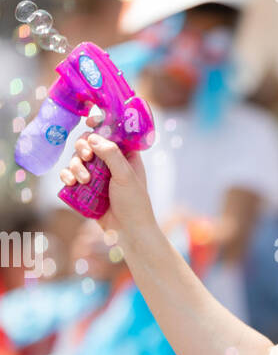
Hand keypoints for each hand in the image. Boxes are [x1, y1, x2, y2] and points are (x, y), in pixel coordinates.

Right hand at [59, 112, 155, 238]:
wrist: (129, 233)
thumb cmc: (134, 204)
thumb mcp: (126, 175)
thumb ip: (111, 154)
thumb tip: (93, 136)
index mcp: (126, 154)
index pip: (111, 131)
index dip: (100, 123)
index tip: (90, 121)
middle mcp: (110, 161)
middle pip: (88, 142)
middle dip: (83, 147)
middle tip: (86, 156)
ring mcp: (97, 174)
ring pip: (77, 159)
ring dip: (75, 165)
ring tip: (83, 179)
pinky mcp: (85, 188)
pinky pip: (70, 175)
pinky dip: (67, 176)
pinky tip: (70, 182)